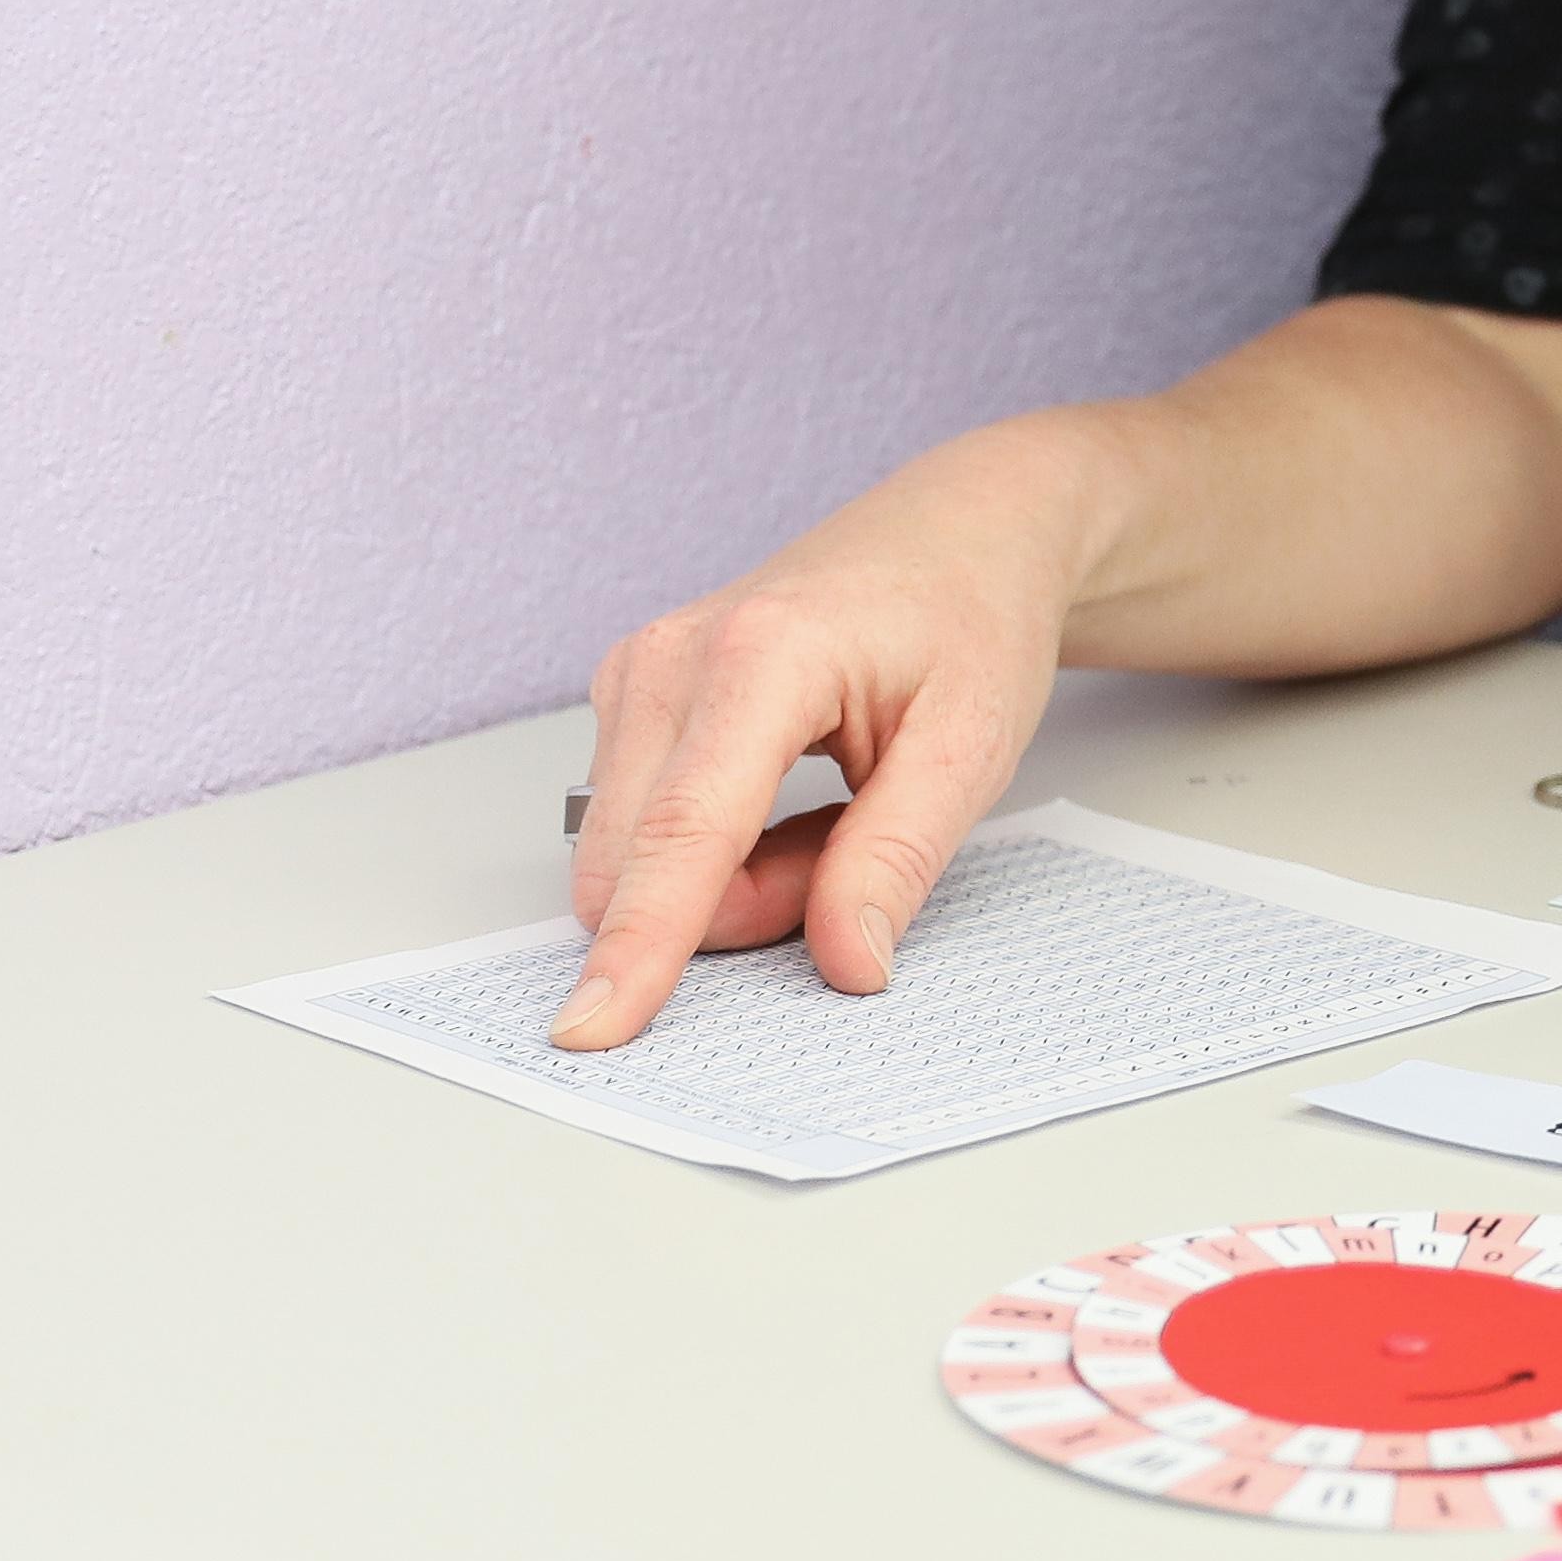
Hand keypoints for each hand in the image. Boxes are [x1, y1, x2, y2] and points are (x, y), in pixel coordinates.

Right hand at [551, 407, 1122, 1050]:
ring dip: (729, 879)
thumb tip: (844, 965)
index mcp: (760, 658)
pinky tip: (782, 793)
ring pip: (635, 857)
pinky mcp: (628, 694)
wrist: (958, 531)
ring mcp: (636, 673)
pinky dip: (713, 848)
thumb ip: (896, 859)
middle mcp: (670, 658)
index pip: (684, 834)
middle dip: (738, 907)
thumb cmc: (970, 620)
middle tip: (850, 845)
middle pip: (643, 864)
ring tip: (829, 807)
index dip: (639, 945)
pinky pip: (640, 828)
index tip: (590, 1029)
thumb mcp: (971, 744)